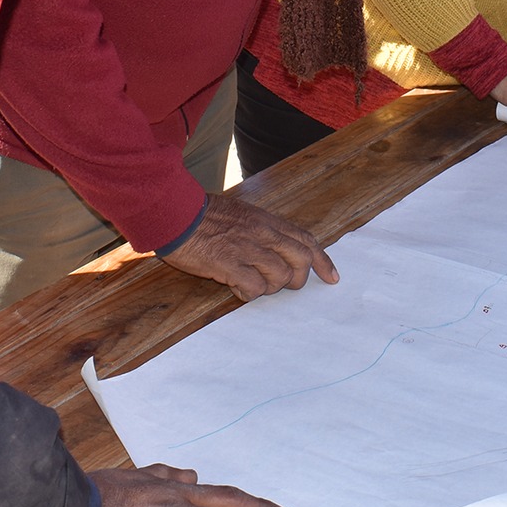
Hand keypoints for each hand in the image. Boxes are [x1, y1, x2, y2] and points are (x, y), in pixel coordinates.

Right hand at [162, 193, 338, 300]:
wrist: (175, 212)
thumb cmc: (202, 214)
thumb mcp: (241, 214)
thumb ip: (260, 230)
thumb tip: (275, 250)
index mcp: (266, 221)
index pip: (306, 240)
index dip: (323, 260)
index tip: (332, 277)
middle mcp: (262, 233)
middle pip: (301, 260)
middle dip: (298, 279)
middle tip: (282, 286)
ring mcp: (247, 248)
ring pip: (281, 277)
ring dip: (269, 288)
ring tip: (249, 283)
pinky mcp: (228, 264)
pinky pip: (254, 288)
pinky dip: (248, 294)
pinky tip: (234, 288)